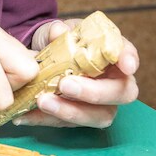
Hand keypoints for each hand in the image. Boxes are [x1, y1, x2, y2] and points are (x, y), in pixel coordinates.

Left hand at [13, 18, 139, 129]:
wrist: (38, 57)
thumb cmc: (57, 43)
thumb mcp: (54, 31)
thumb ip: (57, 31)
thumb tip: (58, 32)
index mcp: (111, 54)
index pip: (128, 54)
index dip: (129, 60)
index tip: (126, 65)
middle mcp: (113, 81)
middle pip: (121, 93)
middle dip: (94, 93)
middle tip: (66, 86)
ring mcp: (100, 104)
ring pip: (98, 116)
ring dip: (70, 112)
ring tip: (43, 101)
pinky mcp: (79, 118)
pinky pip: (68, 124)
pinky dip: (46, 120)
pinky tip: (25, 115)